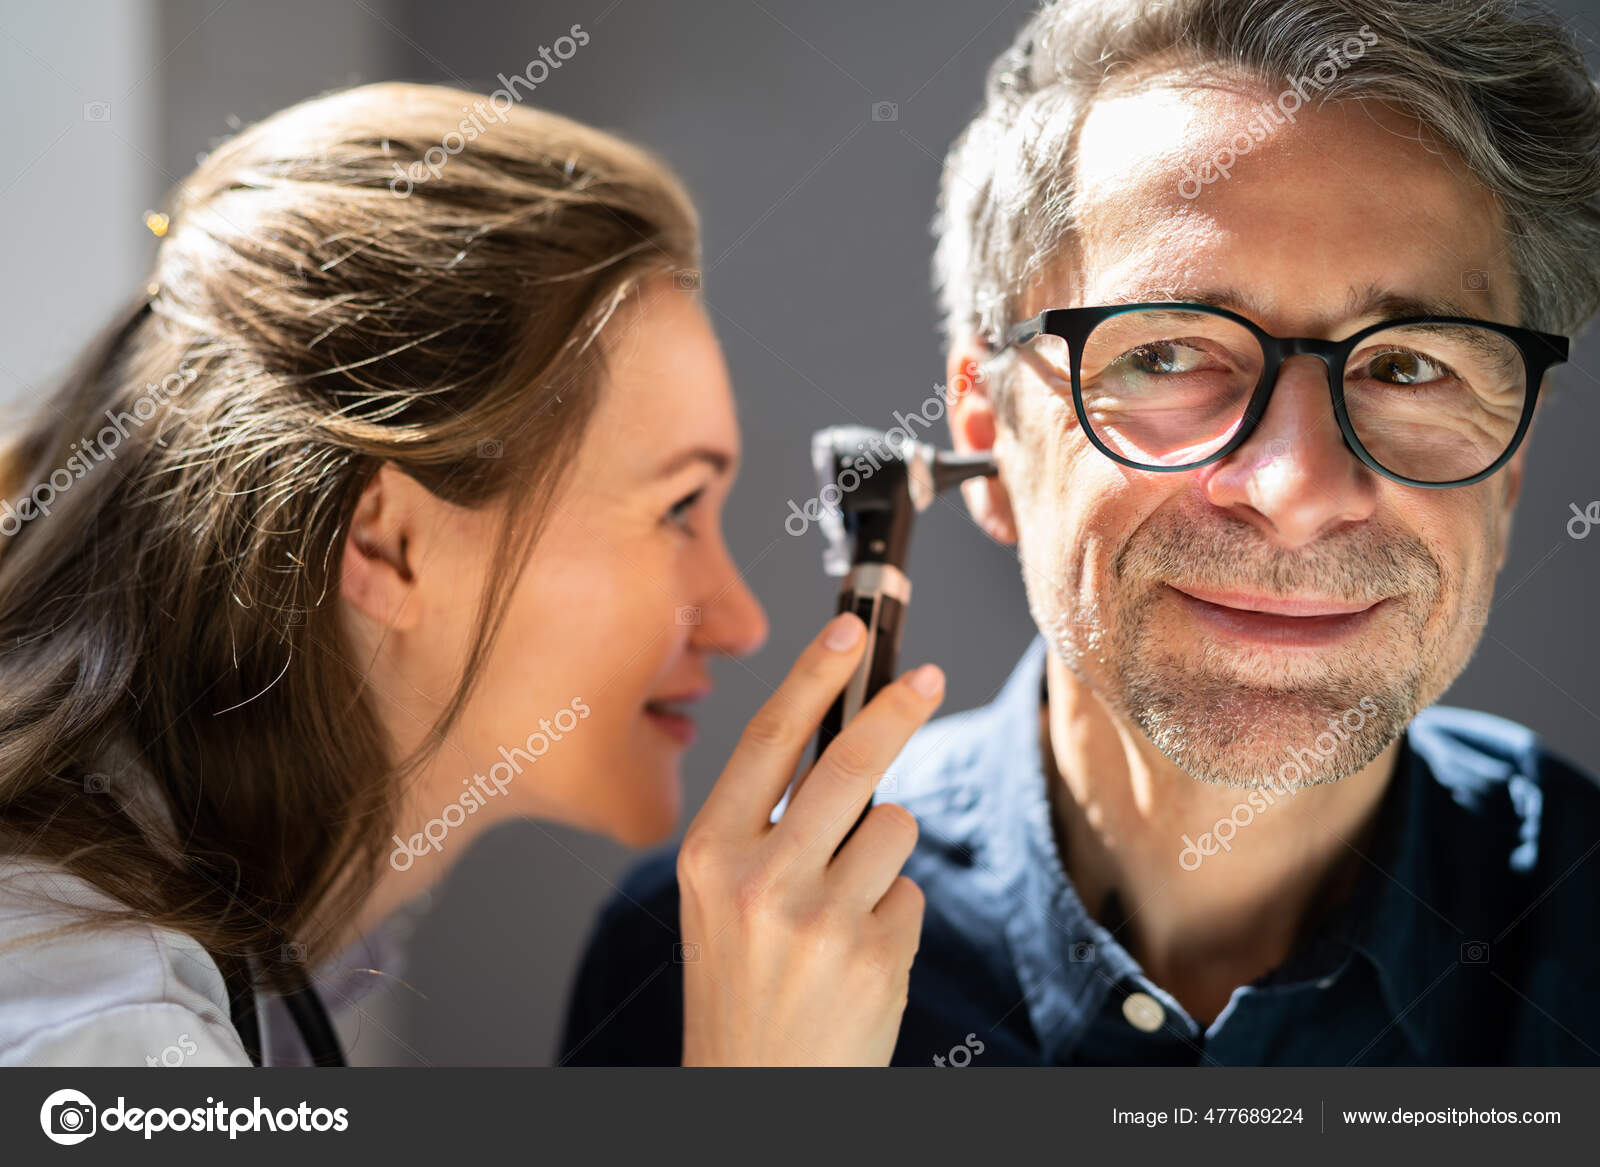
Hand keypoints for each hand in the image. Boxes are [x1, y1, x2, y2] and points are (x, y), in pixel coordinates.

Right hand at [677, 612, 942, 1065]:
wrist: (755, 1091)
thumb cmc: (741, 985)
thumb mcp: (721, 897)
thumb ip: (767, 826)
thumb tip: (850, 743)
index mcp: (708, 853)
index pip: (768, 741)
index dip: (813, 675)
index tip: (848, 629)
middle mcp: (758, 879)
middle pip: (848, 763)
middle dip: (896, 710)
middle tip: (927, 677)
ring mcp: (818, 919)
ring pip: (894, 827)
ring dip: (885, 852)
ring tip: (842, 909)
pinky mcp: (873, 955)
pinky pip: (909, 895)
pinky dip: (893, 916)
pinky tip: (855, 959)